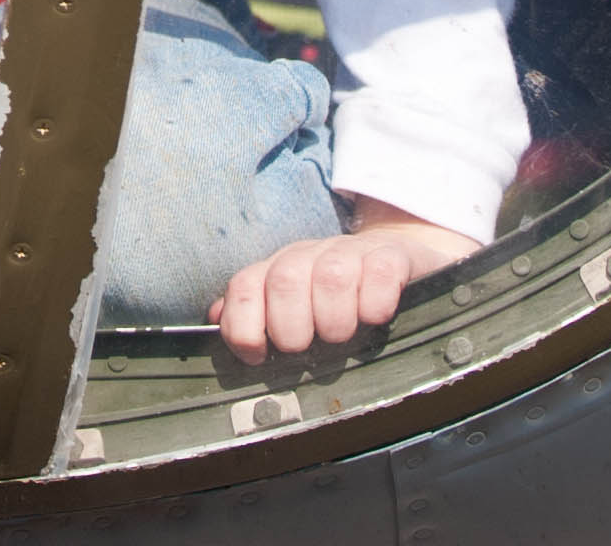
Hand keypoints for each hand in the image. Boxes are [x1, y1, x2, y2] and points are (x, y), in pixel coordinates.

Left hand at [212, 197, 483, 362]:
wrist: (397, 256)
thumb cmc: (338, 296)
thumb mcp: (294, 305)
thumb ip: (253, 312)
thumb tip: (213, 319)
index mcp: (280, 269)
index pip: (244, 286)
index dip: (244, 326)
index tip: (259, 357)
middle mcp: (311, 256)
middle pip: (284, 280)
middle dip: (291, 326)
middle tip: (307, 348)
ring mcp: (352, 253)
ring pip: (331, 276)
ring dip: (334, 318)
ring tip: (343, 336)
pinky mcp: (393, 256)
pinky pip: (380, 270)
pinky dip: (375, 301)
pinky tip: (376, 317)